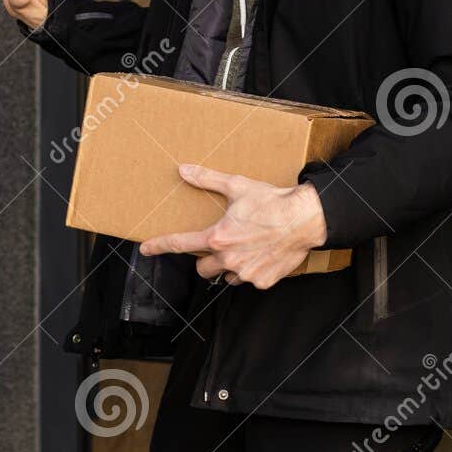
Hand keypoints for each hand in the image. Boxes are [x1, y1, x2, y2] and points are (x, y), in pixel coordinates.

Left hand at [138, 163, 327, 289]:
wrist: (305, 219)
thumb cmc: (272, 202)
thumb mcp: (237, 186)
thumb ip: (207, 180)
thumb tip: (184, 169)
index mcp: (217, 238)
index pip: (180, 244)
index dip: (160, 246)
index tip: (146, 249)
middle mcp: (229, 260)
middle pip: (202, 268)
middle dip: (206, 258)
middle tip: (219, 245)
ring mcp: (246, 273)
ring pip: (226, 276)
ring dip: (229, 266)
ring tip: (244, 248)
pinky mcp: (263, 281)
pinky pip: (248, 280)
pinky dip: (251, 270)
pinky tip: (260, 255)